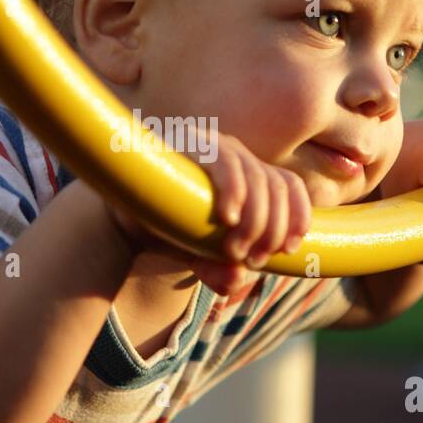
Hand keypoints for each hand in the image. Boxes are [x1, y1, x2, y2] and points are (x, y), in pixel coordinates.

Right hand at [102, 126, 311, 295]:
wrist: (123, 216)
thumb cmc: (170, 231)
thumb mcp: (201, 257)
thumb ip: (221, 270)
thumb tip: (237, 279)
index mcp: (250, 174)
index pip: (290, 185)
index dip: (299, 216)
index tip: (289, 249)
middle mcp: (239, 155)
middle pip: (278, 187)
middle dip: (273, 229)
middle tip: (254, 259)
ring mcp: (217, 145)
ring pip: (258, 179)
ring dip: (255, 220)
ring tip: (235, 249)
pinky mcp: (194, 143)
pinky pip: (226, 163)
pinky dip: (235, 192)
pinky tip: (228, 218)